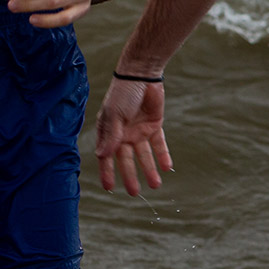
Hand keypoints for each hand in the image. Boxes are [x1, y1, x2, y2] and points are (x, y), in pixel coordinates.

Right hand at [94, 75, 172, 195]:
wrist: (142, 75)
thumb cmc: (122, 94)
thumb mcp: (115, 115)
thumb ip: (111, 136)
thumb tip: (102, 156)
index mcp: (109, 132)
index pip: (106, 156)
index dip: (107, 172)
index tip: (109, 188)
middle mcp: (123, 134)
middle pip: (127, 160)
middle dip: (130, 176)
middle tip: (135, 193)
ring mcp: (139, 131)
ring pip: (144, 155)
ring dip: (149, 169)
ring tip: (156, 185)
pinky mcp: (154, 126)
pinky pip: (159, 144)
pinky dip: (163, 155)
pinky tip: (166, 167)